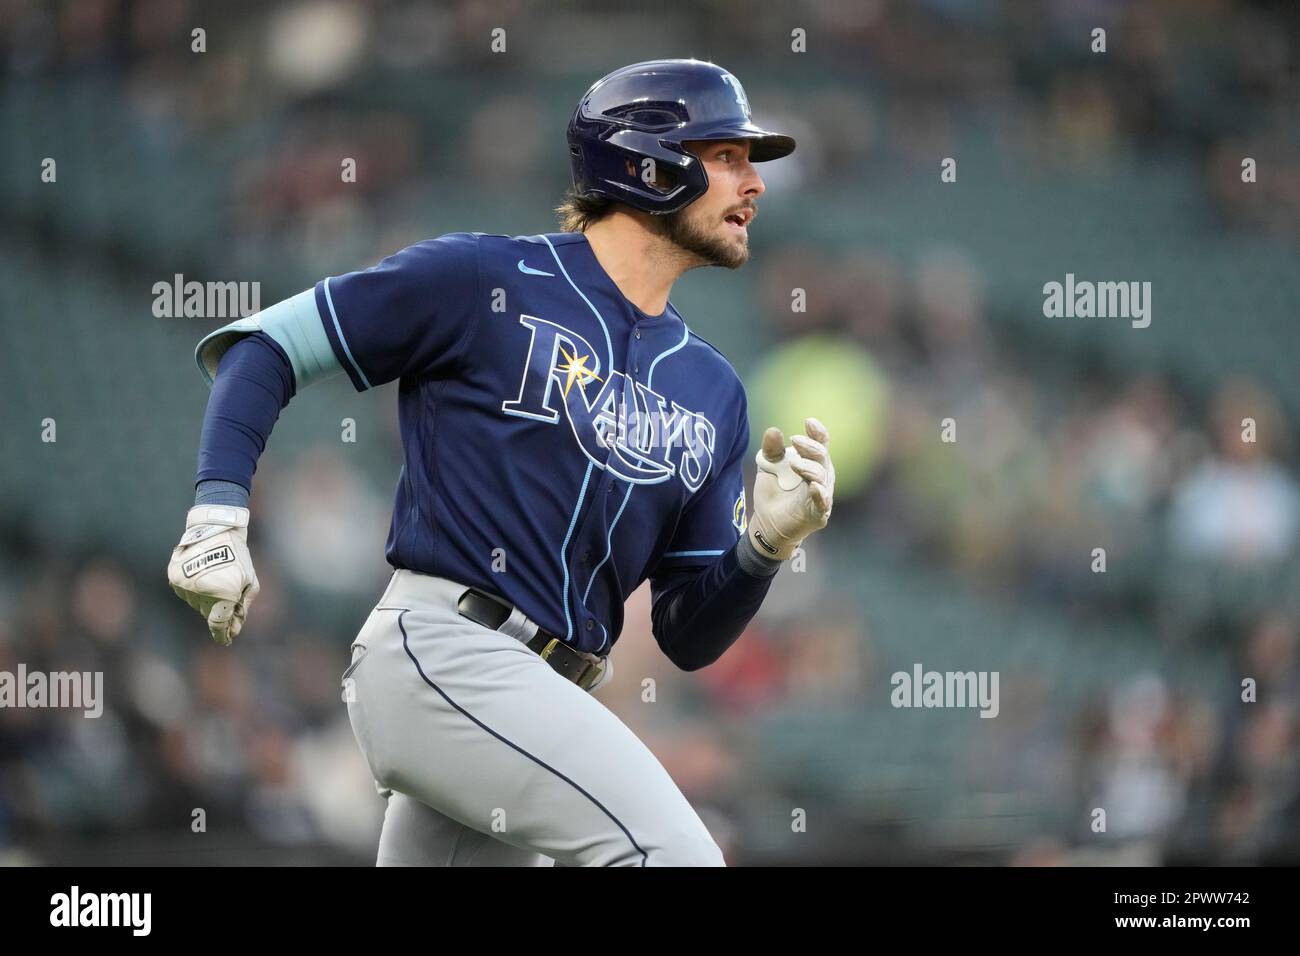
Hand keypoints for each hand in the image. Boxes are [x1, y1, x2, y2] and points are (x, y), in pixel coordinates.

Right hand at [166, 505, 259, 645]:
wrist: (216, 531)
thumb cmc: (239, 557)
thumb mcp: (250, 582)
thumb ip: (242, 607)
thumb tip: (235, 627)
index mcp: (223, 595)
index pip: (218, 624)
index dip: (222, 634)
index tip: (226, 640)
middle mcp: (201, 594)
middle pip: (209, 614)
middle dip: (219, 611)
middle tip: (228, 601)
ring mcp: (185, 586)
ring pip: (197, 604)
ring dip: (207, 599)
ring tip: (216, 579)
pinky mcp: (175, 578)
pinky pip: (186, 593)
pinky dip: (196, 589)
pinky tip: (204, 577)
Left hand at [747, 417, 834, 560]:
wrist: (768, 523)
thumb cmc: (774, 491)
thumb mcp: (769, 466)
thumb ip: (772, 450)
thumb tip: (773, 430)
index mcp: (813, 462)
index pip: (821, 443)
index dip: (818, 432)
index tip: (808, 421)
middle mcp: (822, 476)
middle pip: (822, 457)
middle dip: (810, 447)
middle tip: (795, 440)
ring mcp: (823, 495)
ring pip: (822, 477)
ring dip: (810, 468)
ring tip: (795, 464)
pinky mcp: (818, 514)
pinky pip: (822, 503)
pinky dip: (819, 494)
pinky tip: (813, 487)